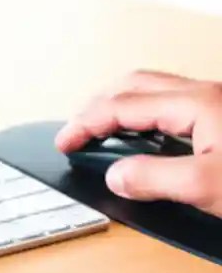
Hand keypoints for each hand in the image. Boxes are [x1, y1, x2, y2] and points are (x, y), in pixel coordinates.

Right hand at [56, 70, 221, 212]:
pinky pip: (173, 103)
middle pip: (134, 85)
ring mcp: (217, 103)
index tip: (65, 143)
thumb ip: (154, 179)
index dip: (86, 124)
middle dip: (98, 107)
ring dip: (120, 106)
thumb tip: (115, 176)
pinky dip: (144, 115)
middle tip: (78, 132)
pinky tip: (145, 136)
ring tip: (103, 130)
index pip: (122, 105)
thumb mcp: (206, 186)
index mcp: (197, 103)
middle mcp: (206, 94)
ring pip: (154, 91)